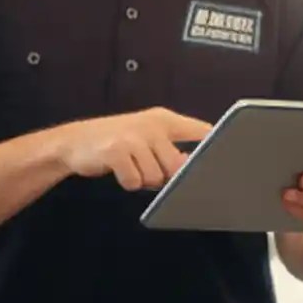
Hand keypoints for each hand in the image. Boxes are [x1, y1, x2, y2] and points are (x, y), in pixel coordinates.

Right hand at [54, 107, 211, 190]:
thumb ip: (173, 148)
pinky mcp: (116, 151)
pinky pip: (134, 181)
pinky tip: (119, 171)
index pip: (201, 132)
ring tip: (131, 166)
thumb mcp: (147, 136)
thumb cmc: (117, 142)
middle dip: (166, 176)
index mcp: (165, 119)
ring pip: (156, 177)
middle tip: (147, 167)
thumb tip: (193, 167)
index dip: (216, 147)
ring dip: (144, 180)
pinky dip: (128, 182)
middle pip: (178, 165)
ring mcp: (134, 137)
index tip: (228, 159)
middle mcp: (152, 125)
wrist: (74, 141)